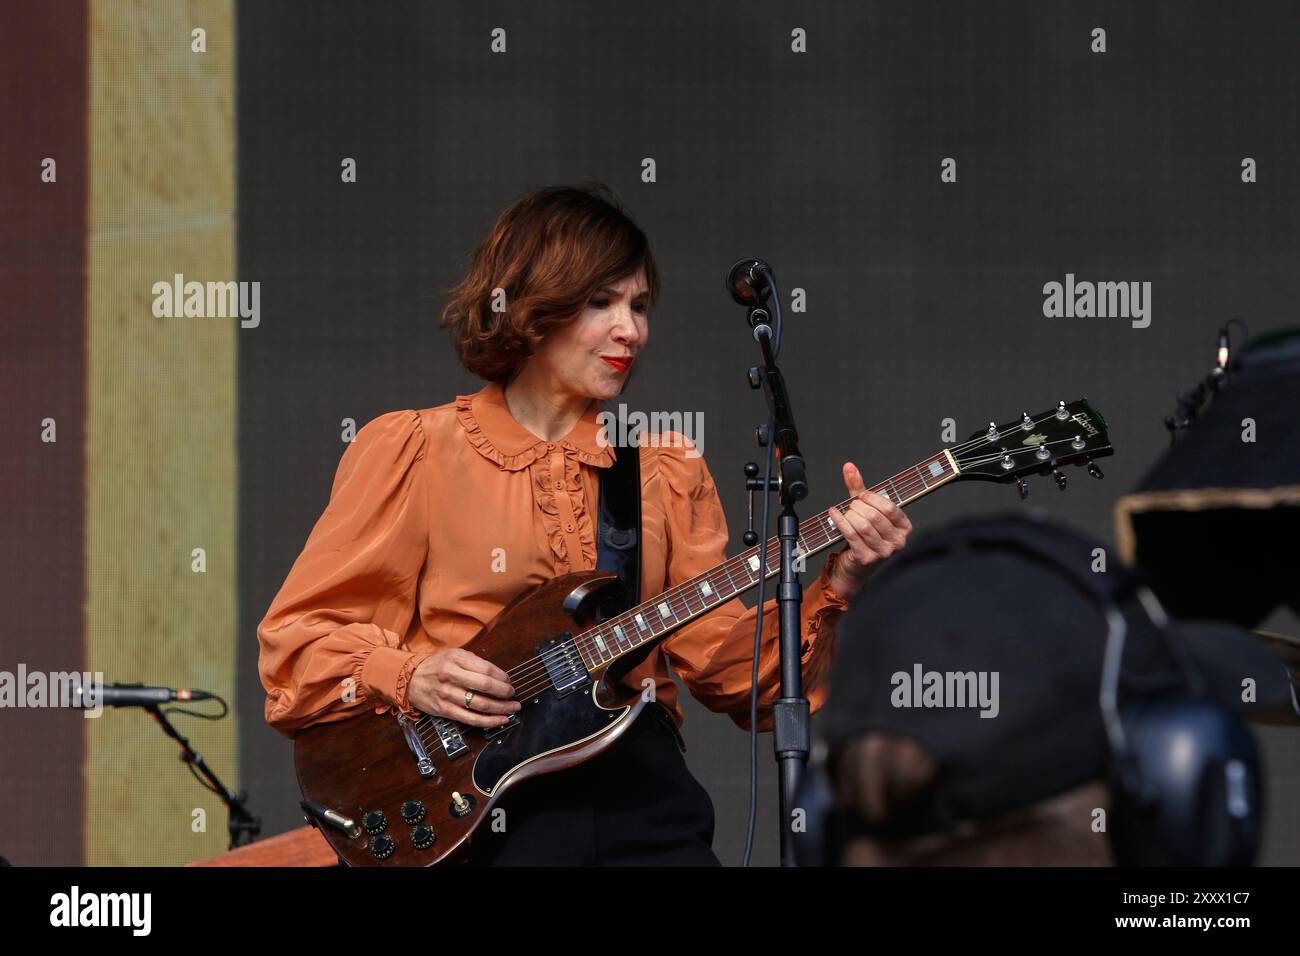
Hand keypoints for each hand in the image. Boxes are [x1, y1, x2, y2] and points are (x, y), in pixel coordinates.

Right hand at [407, 648, 519, 727]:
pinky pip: (471, 719)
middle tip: (513, 694)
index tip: (508, 681)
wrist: (409, 680)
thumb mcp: (453, 655)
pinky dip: (489, 721)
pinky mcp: (445, 710)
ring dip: (502, 708)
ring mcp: (447, 695)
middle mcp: (451, 676)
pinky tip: (501, 720)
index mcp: (455, 659)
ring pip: (481, 704)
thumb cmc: (436, 667)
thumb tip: (499, 676)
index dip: (502, 676)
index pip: (486, 668)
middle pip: (486, 686)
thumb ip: (474, 662)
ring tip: (513, 708)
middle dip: (505, 692)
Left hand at [825, 462, 911, 602]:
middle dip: (858, 507)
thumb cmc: (865, 536)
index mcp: (904, 528)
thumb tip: (849, 466)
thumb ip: (859, 488)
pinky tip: (834, 514)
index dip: (872, 498)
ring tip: (845, 512)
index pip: (890, 508)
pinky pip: (852, 535)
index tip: (860, 495)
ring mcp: (884, 552)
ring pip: (863, 526)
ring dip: (850, 515)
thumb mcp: (865, 509)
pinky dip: (840, 522)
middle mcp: (898, 541)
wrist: (856, 566)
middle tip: (850, 506)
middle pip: (875, 516)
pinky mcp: (867, 559)